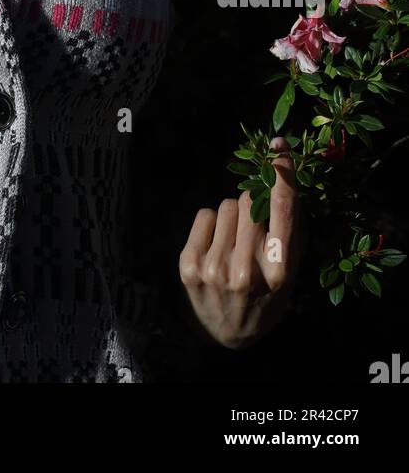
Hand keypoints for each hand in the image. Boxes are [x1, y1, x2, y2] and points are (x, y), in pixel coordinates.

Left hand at [178, 136, 302, 349]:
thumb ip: (292, 230)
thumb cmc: (266, 297)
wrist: (226, 334)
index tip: (279, 149)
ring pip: (227, 205)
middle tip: (254, 229)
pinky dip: (212, 224)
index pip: (282, 210)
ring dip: (234, 217)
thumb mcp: (291, 273)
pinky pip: (205, 214)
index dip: (281, 174)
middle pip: (250, 201)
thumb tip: (285, 176)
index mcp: (278, 272)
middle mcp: (245, 270)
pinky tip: (216, 247)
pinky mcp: (189, 265)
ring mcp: (214, 269)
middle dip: (255, 205)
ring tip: (235, 244)